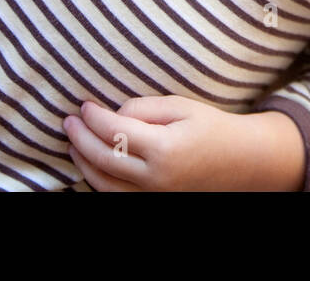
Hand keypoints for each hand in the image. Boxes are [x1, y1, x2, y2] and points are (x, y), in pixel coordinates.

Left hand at [61, 95, 300, 191]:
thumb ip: (142, 108)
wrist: (241, 162)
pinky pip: (117, 196)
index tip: (84, 105)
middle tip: (68, 121)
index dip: (93, 117)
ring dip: (82, 162)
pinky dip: (99, 180)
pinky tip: (92, 162)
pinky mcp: (155, 203)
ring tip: (74, 142)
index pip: (114, 131)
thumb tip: (111, 116)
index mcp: (165, 148)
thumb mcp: (180, 106)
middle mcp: (156, 178)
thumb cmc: (211, 128)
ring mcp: (154, 196)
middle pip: (102, 159)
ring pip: (104, 184)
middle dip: (80, 138)